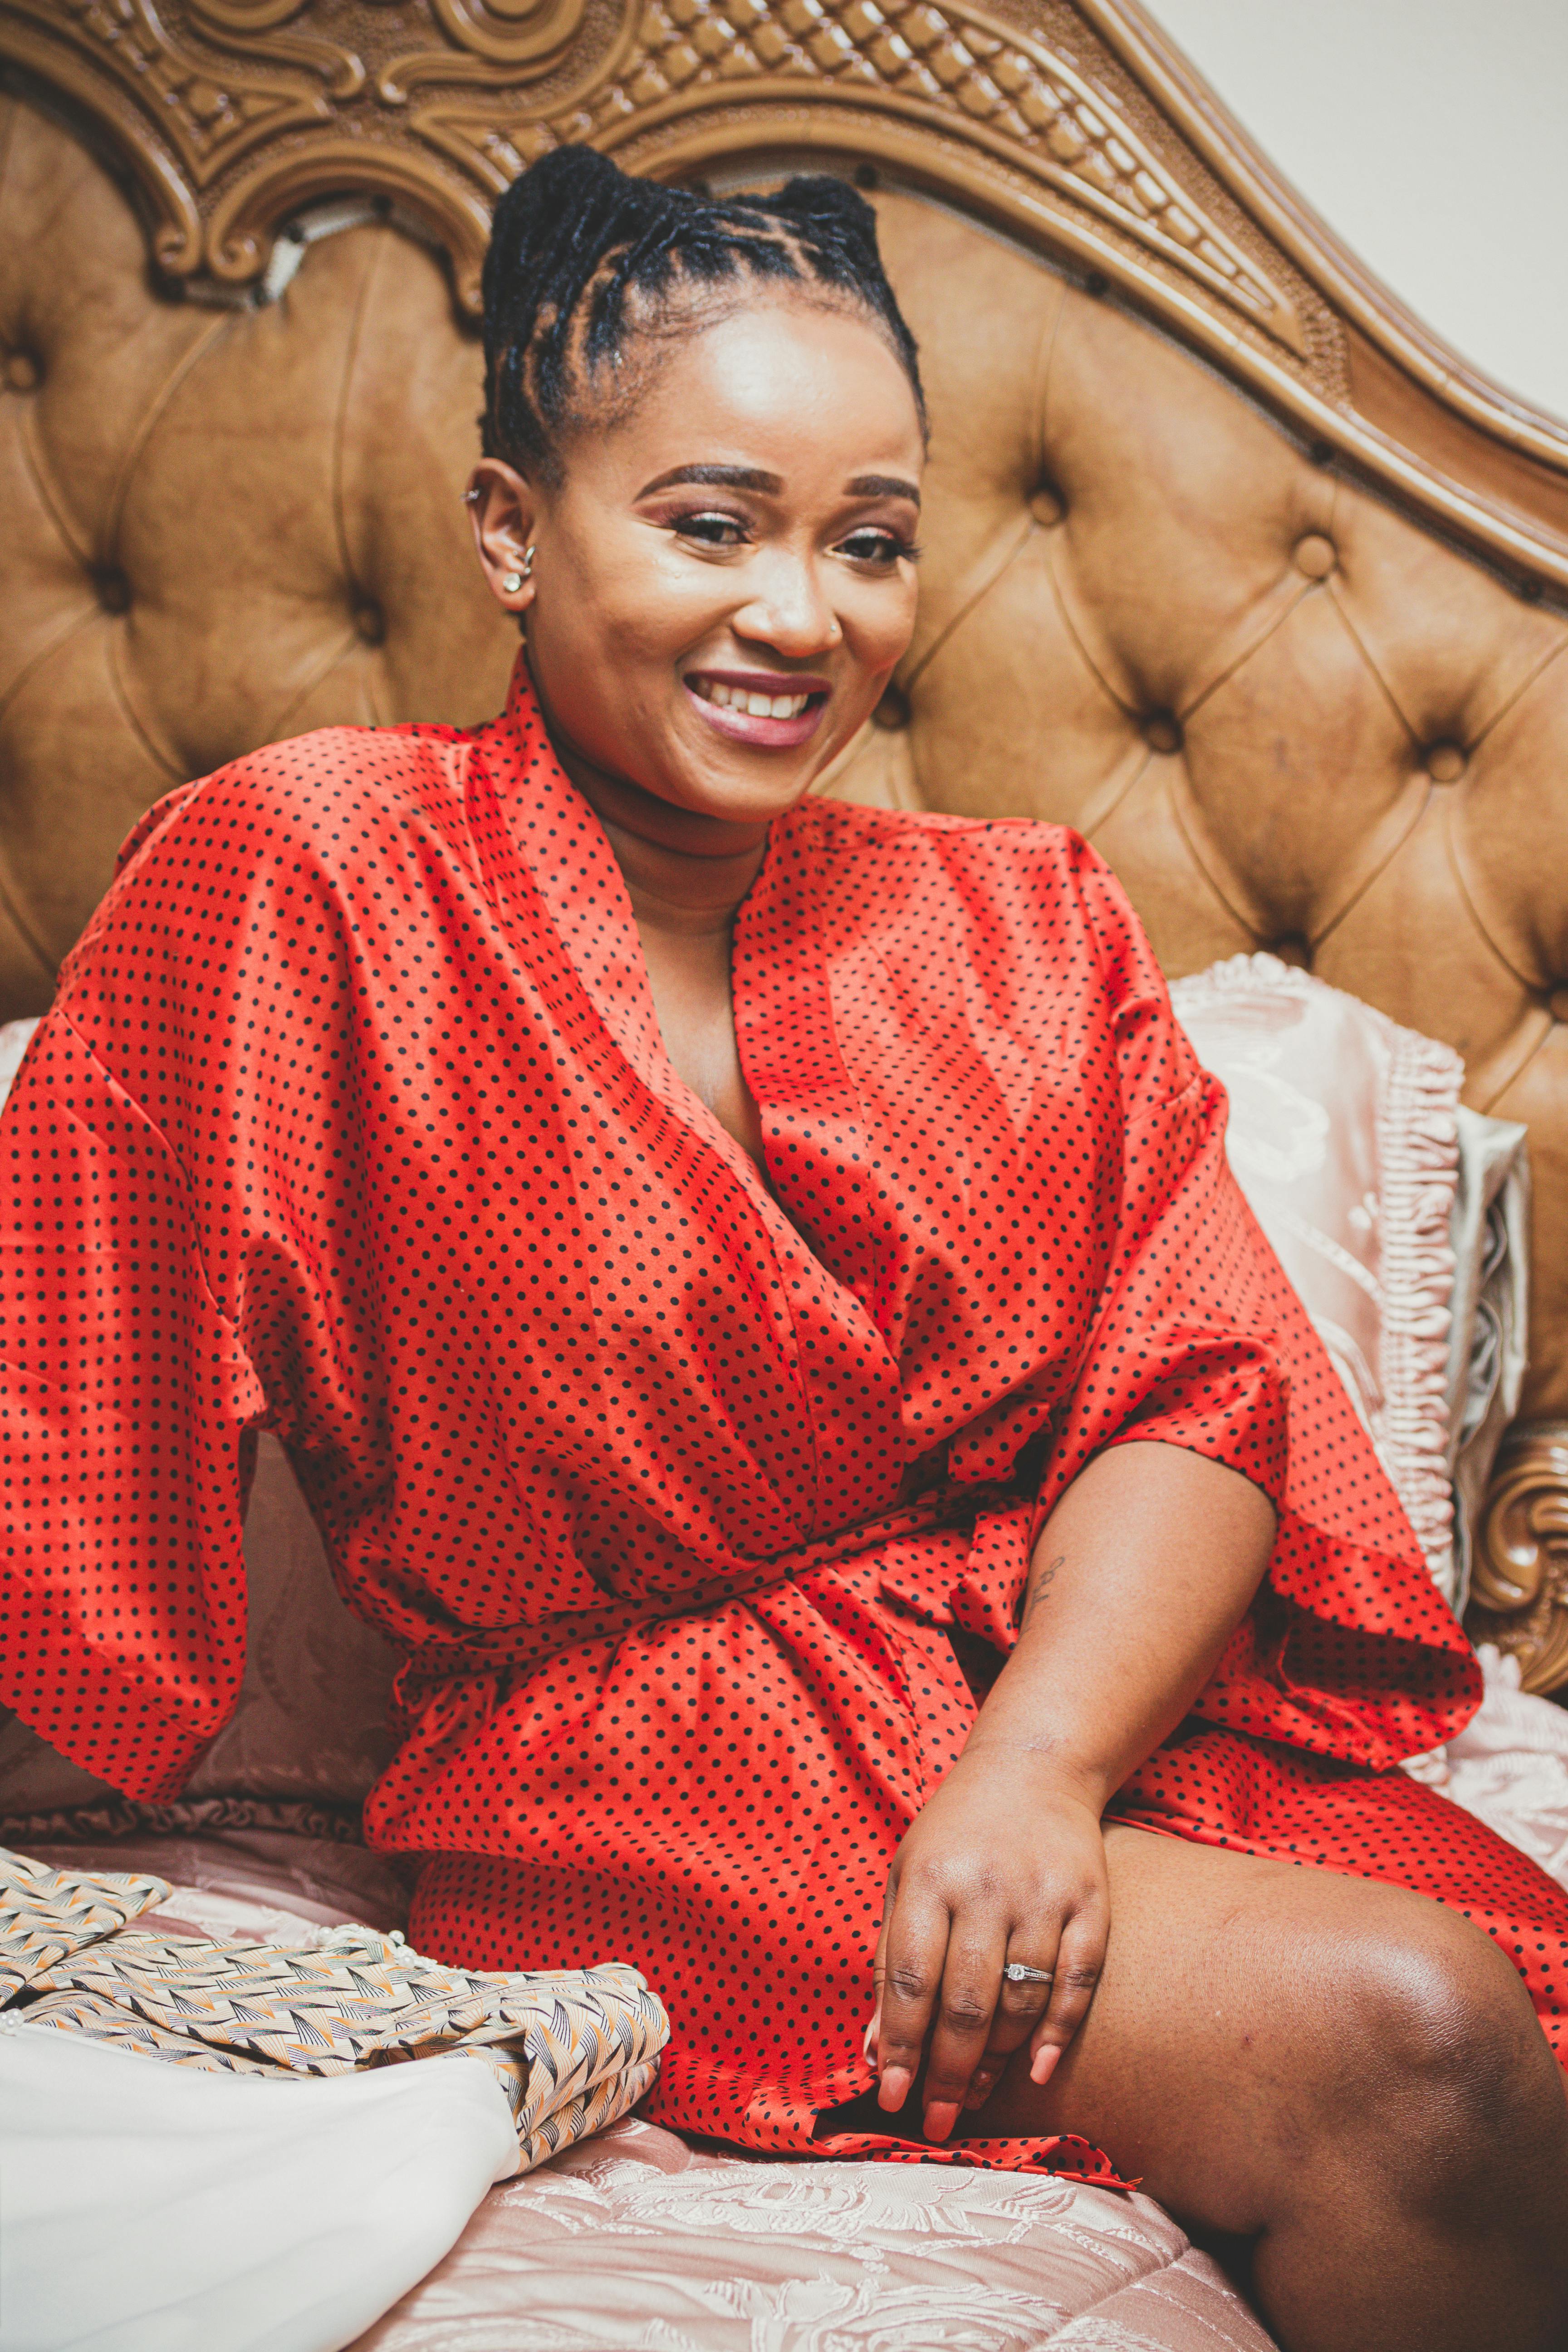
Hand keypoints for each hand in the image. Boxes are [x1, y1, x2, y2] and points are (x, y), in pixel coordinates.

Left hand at [866, 1747, 1110, 2142]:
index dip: (900, 2044)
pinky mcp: (1090, 1900)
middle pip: (967, 2001)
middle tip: (938, 2120)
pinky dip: (1058, 2031)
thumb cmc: (954, 1835)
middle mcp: (987, 1885)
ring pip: (1021, 1999)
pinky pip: (1078, 1980)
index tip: (891, 2097)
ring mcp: (1043, 1893)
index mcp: (930, 1877)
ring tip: (975, 2097)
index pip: (910, 1977)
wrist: (1031, 1767)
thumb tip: (874, 2050)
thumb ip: (888, 1959)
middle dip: (948, 2073)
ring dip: (997, 2061)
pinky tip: (1036, 2070)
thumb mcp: (904, 1877)